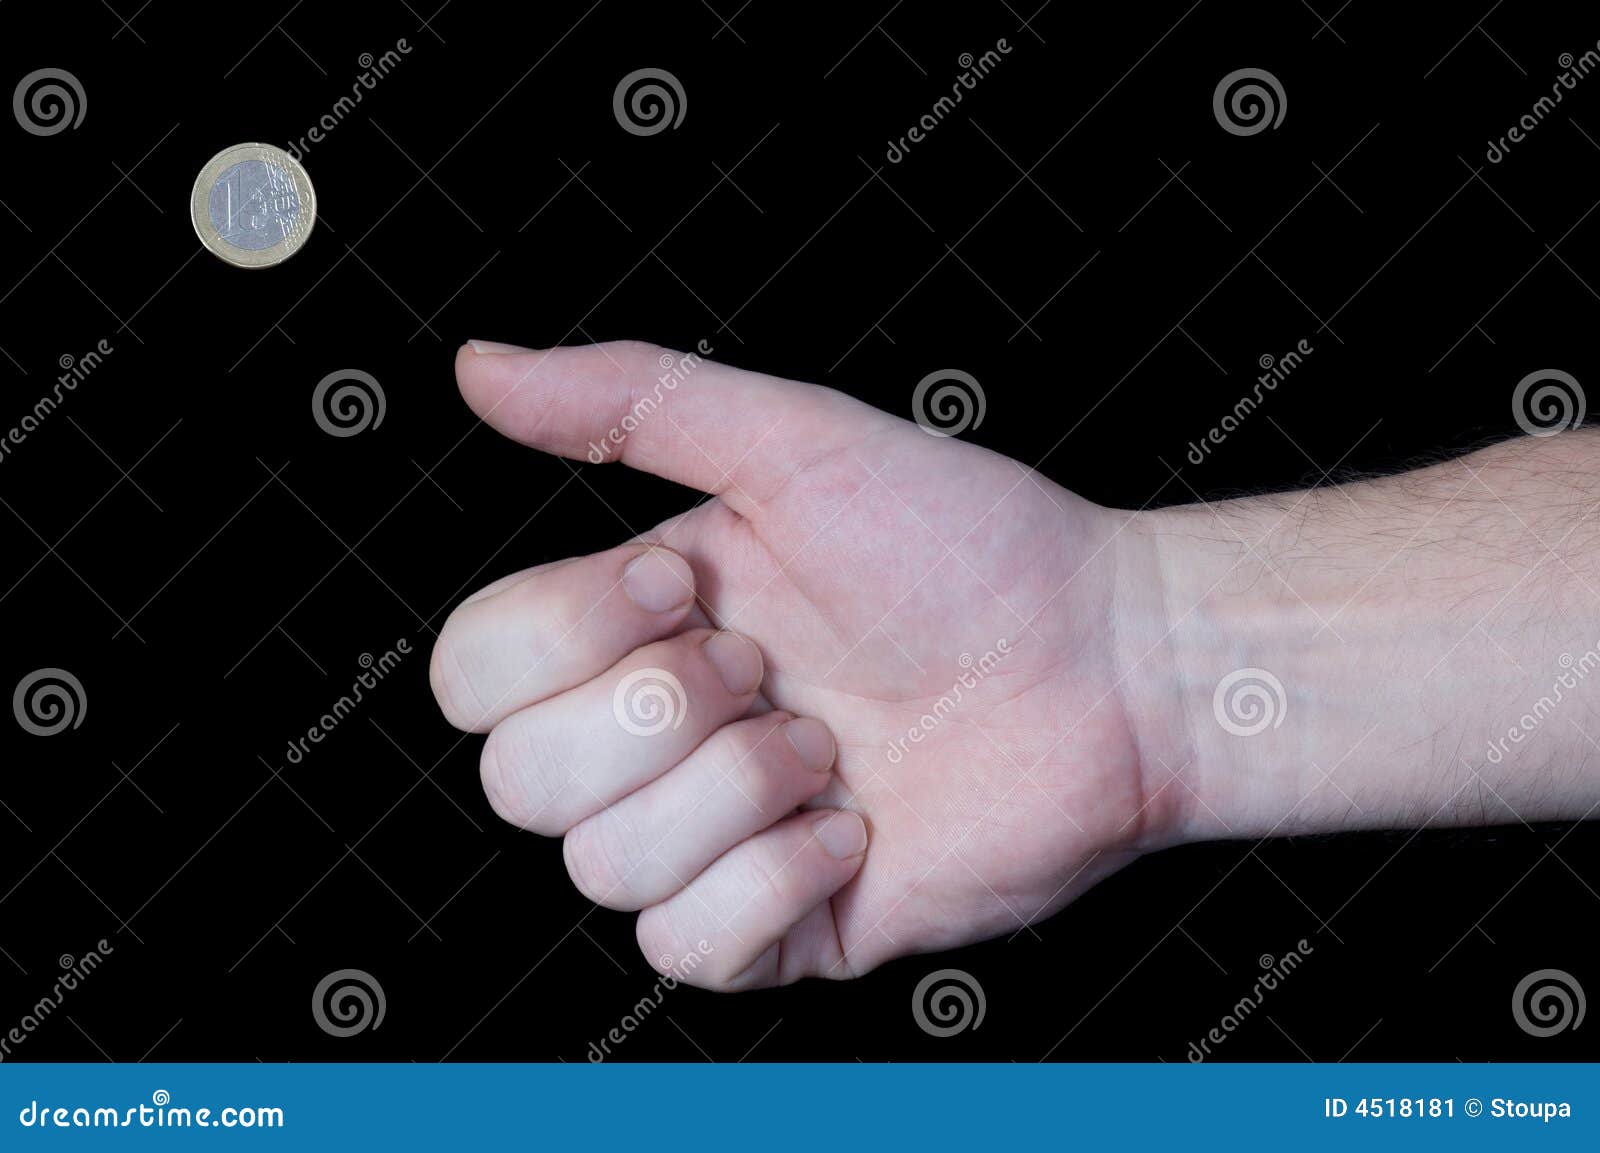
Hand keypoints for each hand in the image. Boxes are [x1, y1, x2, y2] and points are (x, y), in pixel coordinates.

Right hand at [430, 340, 1175, 988]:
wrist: (1111, 669)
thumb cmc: (974, 549)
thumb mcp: (800, 444)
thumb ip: (633, 403)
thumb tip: (477, 364)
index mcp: (638, 627)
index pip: (477, 670)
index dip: (564, 634)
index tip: (688, 584)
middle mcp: (660, 738)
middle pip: (520, 780)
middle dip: (659, 715)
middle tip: (775, 670)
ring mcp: (715, 839)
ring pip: (603, 868)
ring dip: (734, 793)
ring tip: (833, 747)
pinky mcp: (780, 927)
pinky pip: (686, 947)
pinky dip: (772, 882)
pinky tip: (856, 832)